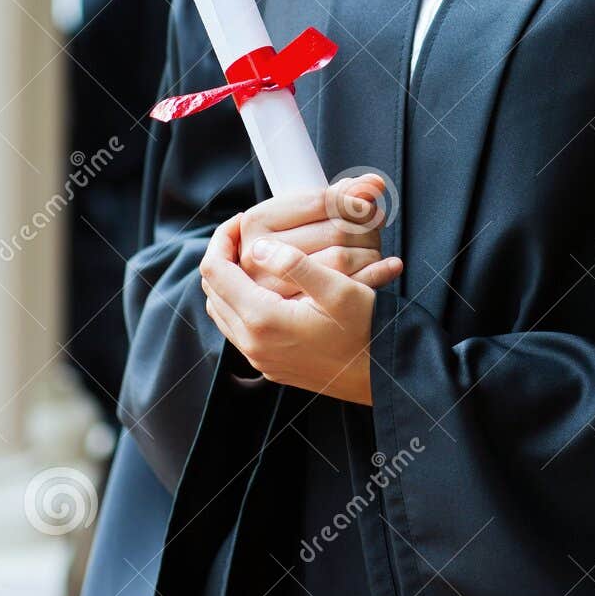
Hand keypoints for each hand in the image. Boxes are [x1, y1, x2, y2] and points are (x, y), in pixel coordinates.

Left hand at [200, 225, 379, 402]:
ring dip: (228, 281)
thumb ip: (295, 265)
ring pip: (222, 311)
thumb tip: (257, 248)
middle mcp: (254, 344)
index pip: (216, 271)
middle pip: (212, 291)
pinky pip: (237, 330)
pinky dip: (239, 303)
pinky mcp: (270, 365)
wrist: (382, 375)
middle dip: (222, 257)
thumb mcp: (339, 289)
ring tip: (250, 257)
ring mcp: (260, 358)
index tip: (238, 220)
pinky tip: (263, 288)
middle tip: (241, 235)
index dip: (221, 239)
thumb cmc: (366, 330)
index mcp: (264, 320)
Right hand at [236, 174, 400, 298]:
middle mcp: (259, 254)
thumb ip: (336, 196)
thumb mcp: (299, 216)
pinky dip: (377, 273)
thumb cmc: (287, 244)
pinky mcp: (298, 310)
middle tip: (376, 222)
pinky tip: (389, 265)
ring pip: (342, 259)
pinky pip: (349, 289)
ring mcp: (276, 286)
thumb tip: (373, 184)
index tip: (370, 199)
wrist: (271, 299)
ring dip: (370, 248)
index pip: (319, 201)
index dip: (353, 198)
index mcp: (256, 221)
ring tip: (374, 244)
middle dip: (365, 224)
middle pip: (334, 231)